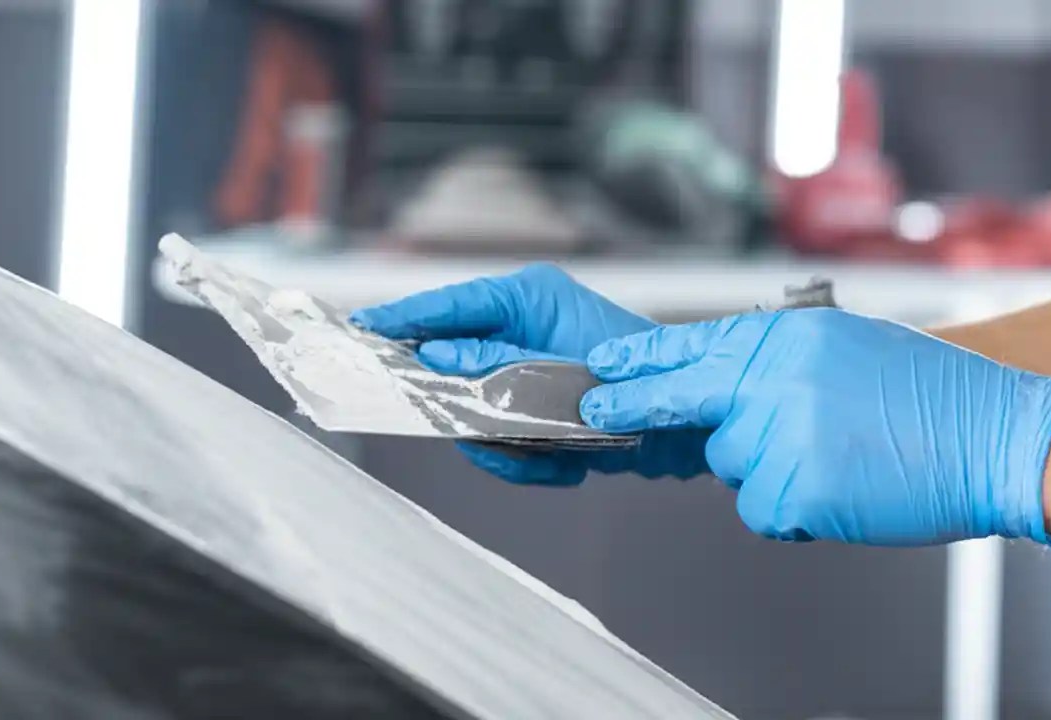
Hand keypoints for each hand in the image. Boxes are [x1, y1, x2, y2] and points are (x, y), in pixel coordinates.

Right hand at [351, 264, 708, 484]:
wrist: (689, 426)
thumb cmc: (639, 380)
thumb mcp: (559, 368)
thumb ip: (494, 361)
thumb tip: (435, 354)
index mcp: (528, 300)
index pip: (451, 304)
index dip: (404, 318)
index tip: (361, 327)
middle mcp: (523, 329)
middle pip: (453, 363)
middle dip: (458, 405)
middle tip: (452, 424)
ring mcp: (527, 369)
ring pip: (477, 413)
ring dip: (505, 445)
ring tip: (549, 454)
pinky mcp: (537, 406)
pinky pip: (505, 439)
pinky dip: (528, 462)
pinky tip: (566, 467)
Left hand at [580, 308, 1050, 547]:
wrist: (994, 438)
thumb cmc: (928, 395)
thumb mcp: (841, 346)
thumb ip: (774, 361)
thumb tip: (720, 382)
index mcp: (784, 336)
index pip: (691, 345)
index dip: (640, 359)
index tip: (601, 366)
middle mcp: (771, 377)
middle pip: (680, 400)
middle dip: (633, 405)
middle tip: (599, 410)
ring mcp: (778, 433)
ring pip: (730, 464)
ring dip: (766, 469)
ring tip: (831, 456)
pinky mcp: (792, 487)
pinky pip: (763, 509)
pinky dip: (794, 509)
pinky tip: (839, 488)